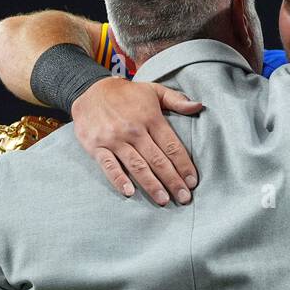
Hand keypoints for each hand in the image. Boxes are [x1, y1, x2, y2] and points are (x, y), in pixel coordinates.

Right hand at [71, 77, 202, 204]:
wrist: (90, 89)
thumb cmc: (127, 94)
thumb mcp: (154, 90)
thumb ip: (176, 100)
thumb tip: (199, 106)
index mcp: (151, 118)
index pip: (171, 146)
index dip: (184, 165)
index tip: (193, 182)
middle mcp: (134, 130)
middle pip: (157, 160)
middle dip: (172, 181)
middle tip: (184, 198)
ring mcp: (114, 139)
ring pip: (137, 166)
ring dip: (151, 185)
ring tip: (163, 200)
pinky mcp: (96, 146)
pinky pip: (109, 166)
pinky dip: (118, 179)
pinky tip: (129, 192)